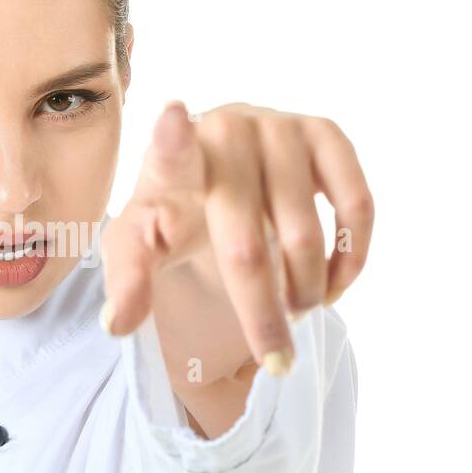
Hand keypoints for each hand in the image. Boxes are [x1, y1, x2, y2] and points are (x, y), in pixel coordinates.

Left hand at [99, 100, 372, 376]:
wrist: (221, 173)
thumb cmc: (177, 213)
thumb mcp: (142, 246)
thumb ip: (127, 281)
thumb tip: (117, 324)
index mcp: (170, 163)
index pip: (168, 152)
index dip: (171, 140)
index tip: (171, 118)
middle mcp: (225, 133)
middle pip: (244, 245)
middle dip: (261, 312)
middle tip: (274, 354)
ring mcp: (279, 128)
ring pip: (304, 232)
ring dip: (305, 289)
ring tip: (296, 308)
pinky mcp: (324, 133)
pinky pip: (354, 204)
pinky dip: (350, 256)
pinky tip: (332, 283)